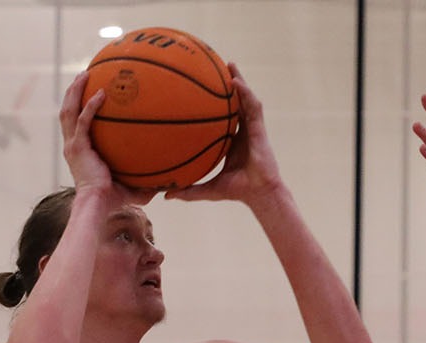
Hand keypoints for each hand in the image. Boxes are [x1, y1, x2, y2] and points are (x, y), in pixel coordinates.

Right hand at [59, 71, 155, 205]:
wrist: (98, 205)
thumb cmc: (113, 200)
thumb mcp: (133, 186)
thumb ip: (148, 180)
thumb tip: (170, 182)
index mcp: (80, 151)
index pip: (76, 125)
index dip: (80, 108)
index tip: (90, 93)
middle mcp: (73, 145)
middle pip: (67, 112)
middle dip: (74, 92)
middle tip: (84, 75)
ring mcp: (73, 145)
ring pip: (69, 111)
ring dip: (75, 91)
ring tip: (85, 74)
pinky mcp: (77, 147)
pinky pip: (83, 121)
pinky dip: (91, 106)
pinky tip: (102, 94)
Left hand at [166, 64, 281, 203]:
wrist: (259, 194)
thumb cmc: (237, 191)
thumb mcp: (207, 189)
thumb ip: (188, 190)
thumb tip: (165, 195)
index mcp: (231, 140)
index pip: (221, 118)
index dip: (213, 104)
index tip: (199, 91)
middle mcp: (242, 131)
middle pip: (234, 102)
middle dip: (226, 85)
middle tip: (213, 67)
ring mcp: (252, 129)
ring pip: (246, 99)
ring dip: (239, 81)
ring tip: (229, 64)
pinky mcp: (260, 130)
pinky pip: (253, 107)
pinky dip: (246, 93)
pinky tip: (237, 82)